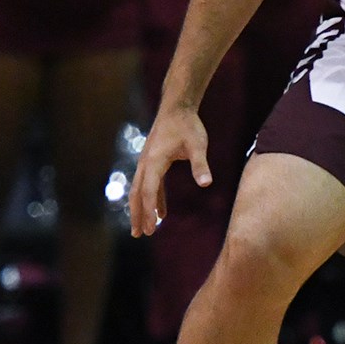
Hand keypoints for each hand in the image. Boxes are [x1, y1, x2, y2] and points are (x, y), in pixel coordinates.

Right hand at [128, 106, 211, 236]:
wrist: (176, 108)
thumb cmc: (188, 125)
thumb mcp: (198, 145)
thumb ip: (201, 165)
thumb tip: (206, 184)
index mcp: (154, 161)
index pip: (149, 191)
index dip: (149, 211)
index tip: (152, 229)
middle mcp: (146, 163)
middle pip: (138, 194)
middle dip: (138, 215)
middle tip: (138, 234)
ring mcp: (147, 162)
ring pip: (140, 190)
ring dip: (141, 209)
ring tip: (143, 228)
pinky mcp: (153, 161)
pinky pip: (151, 184)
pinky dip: (155, 199)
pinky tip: (162, 213)